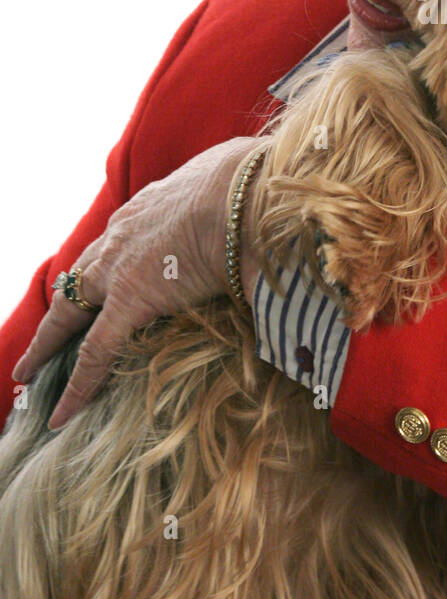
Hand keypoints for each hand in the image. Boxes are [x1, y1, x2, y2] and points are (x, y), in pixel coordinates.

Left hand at [11, 137, 261, 429]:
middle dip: (61, 306)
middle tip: (45, 334)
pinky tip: (61, 413)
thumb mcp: (232, 186)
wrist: (246, 192)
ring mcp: (120, 268)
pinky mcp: (129, 301)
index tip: (97, 282)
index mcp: (147, 209)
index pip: (114, 243)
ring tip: (31, 369)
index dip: (103, 266)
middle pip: (78, 276)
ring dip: (51, 340)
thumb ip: (233, 206)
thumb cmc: (251, 185)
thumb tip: (262, 224)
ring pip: (70, 310)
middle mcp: (122, 235)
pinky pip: (95, 352)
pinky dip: (78, 385)